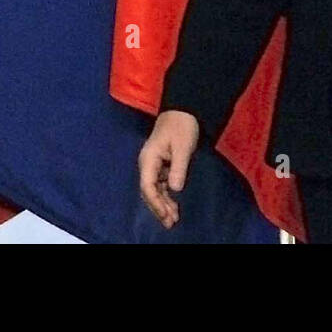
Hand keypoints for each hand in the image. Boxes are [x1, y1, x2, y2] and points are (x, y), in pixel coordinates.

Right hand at [138, 110, 199, 228]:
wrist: (184, 109)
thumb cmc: (182, 125)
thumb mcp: (183, 146)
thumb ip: (178, 168)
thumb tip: (174, 189)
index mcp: (149, 159)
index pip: (147, 186)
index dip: (156, 203)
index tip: (166, 214)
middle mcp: (148, 163)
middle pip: (149, 191)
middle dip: (159, 207)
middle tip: (171, 222)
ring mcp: (154, 164)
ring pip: (155, 189)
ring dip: (163, 203)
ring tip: (173, 218)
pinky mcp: (162, 163)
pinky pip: (160, 183)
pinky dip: (166, 195)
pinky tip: (173, 204)